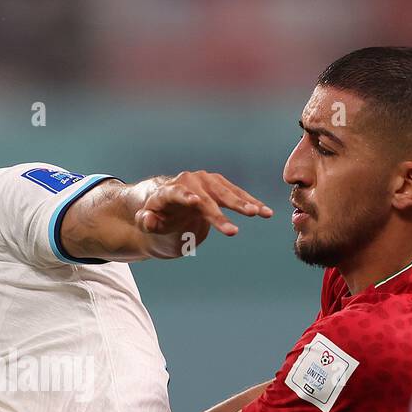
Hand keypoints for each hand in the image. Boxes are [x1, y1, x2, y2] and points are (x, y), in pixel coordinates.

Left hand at [134, 171, 271, 244]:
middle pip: (207, 198)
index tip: (196, 203)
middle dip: (221, 214)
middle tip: (233, 231)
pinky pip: (236, 194)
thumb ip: (146, 221)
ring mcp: (206, 181)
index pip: (178, 193)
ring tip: (259, 214)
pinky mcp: (219, 185)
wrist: (168, 202)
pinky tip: (265, 212)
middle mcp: (190, 181)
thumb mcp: (147, 221)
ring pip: (226, 194)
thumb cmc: (156, 215)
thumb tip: (147, 219)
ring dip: (243, 204)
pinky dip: (250, 203)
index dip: (186, 197)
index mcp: (170, 190)